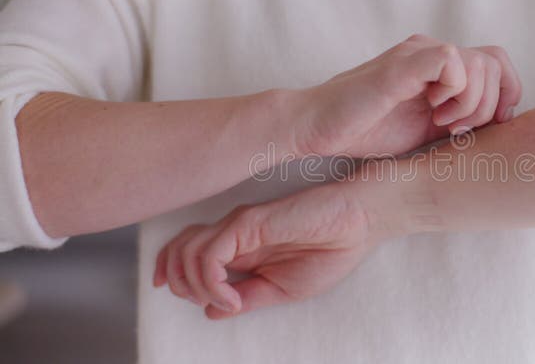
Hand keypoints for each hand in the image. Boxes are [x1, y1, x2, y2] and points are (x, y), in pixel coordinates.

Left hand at [153, 185, 380, 318]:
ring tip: (228, 301)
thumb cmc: (330, 251)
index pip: (186, 254)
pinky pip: (210, 254)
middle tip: (206, 301)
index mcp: (239, 247)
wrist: (358, 224)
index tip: (203, 304)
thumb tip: (210, 311)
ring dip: (197, 286)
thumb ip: (248, 297)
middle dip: (178, 282)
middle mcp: (232, 233)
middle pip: (176, 250)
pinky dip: (212, 281)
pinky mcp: (248, 223)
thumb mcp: (283, 289)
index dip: (176, 278)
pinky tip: (233, 296)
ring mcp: (238, 226)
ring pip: (186, 252)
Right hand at [292, 34, 521, 156]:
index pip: (497, 62)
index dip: (506, 95)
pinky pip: (451, 61)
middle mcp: (430, 51)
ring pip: (480, 64)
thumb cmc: (365, 130)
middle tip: (458, 130)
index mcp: (438, 65)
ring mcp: (417, 54)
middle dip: (490, 106)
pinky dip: (455, 92)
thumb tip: (502, 124)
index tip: (491, 127)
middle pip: (495, 63)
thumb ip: (461, 117)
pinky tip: (433, 113)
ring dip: (472, 104)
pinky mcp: (403, 64)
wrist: (318, 129)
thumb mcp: (427, 128)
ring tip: (442, 125)